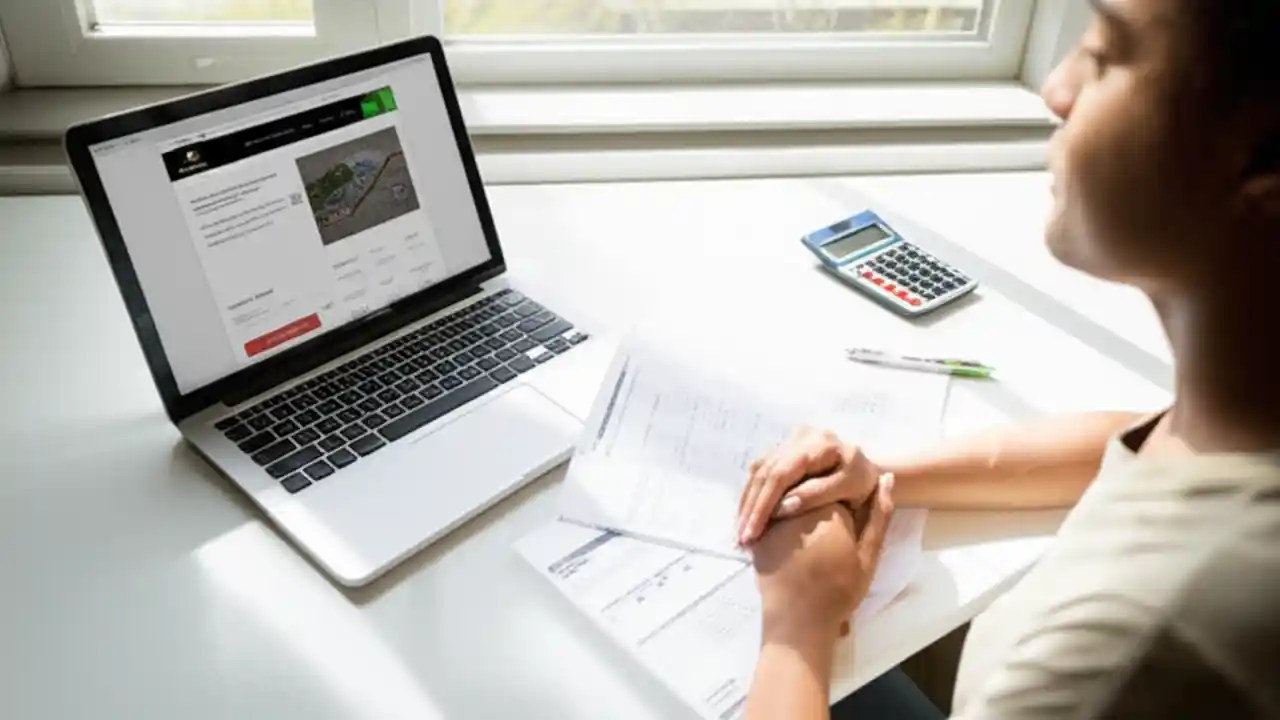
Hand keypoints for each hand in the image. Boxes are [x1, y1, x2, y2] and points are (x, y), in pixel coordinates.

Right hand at [738, 427, 884, 545]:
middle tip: (742, 539)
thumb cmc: (865, 483)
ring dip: (747, 504)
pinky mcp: (784, 451)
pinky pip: (761, 473)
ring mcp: (790, 442)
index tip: (753, 533)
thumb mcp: (850, 489)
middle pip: (765, 473)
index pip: (781, 474)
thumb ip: (818, 494)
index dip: (764, 505)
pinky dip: (752, 496)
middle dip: (751, 508)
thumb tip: (783, 507)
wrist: (869, 472)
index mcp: (819, 443)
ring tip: (740, 534)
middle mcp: (801, 437)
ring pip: (758, 473)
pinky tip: (746, 517)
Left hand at [751, 475, 895, 646]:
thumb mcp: (869, 554)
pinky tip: (789, 555)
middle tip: (824, 549)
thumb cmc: (839, 590)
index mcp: (830, 507)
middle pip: (812, 496)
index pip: (839, 492)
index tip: (843, 536)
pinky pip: (771, 522)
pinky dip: (779, 532)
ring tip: (807, 554)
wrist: (799, 621)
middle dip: (818, 513)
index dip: (843, 513)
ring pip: (791, 507)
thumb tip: (886, 477)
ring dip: (798, 520)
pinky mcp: (758, 535)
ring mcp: (775, 519)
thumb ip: (879, 514)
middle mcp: (800, 505)